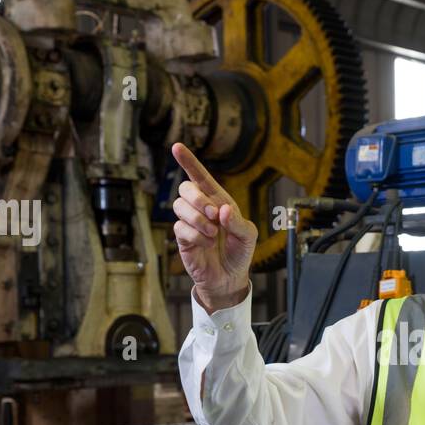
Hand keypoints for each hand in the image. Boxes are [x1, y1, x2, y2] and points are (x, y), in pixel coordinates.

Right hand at [171, 142, 258, 311]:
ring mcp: (190, 222)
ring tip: (213, 233)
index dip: (189, 162)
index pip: (201, 177)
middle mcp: (201, 208)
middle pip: (185, 188)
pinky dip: (196, 236)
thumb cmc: (239, 253)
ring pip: (179, 207)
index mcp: (218, 201)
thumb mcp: (247, 236)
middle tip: (215, 216)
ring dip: (198, 219)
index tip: (177, 147)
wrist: (229, 277)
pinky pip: (180, 228)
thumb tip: (223, 210)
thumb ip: (237, 222)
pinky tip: (207, 244)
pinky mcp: (183, 238)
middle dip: (199, 199)